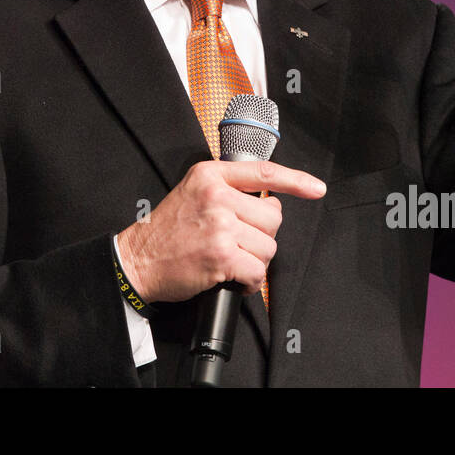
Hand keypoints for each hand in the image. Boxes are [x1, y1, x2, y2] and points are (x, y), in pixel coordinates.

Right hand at [116, 159, 326, 303]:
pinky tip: (234, 277)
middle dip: (261, 236)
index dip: (295, 180)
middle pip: (272, 218)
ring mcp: (220, 226)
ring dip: (254, 260)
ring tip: (231, 259)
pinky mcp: (221, 256)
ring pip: (268, 247)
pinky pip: (257, 271)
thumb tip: (268, 200)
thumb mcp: (192, 192)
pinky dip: (250, 281)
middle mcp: (216, 196)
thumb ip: (227, 188)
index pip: (263, 173)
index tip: (316, 188)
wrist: (138, 260)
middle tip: (237, 241)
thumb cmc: (167, 231)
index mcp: (210, 175)